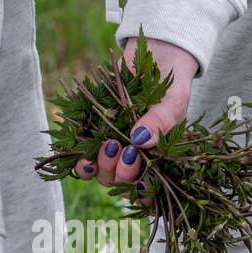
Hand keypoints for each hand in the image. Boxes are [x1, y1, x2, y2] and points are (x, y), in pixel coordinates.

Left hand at [77, 37, 197, 188]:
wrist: (154, 55)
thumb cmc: (171, 84)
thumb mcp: (172, 102)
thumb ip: (160, 122)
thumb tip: (140, 140)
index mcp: (157, 161)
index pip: (147, 193)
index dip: (141, 197)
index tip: (140, 185)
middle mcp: (133, 159)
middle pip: (120, 184)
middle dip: (121, 174)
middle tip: (126, 151)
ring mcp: (113, 147)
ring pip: (100, 173)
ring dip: (99, 166)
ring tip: (108, 146)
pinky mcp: (93, 132)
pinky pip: (81, 153)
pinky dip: (79, 155)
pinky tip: (80, 151)